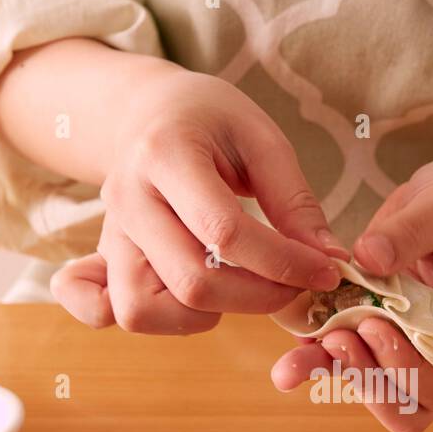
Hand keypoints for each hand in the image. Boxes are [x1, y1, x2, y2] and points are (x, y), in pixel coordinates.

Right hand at [52, 61, 348, 333]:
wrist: (147, 112)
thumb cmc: (210, 122)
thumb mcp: (261, 139)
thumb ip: (294, 202)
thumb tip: (328, 261)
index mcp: (165, 154)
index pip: (225, 232)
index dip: (284, 263)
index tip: (326, 271)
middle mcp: (127, 199)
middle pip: (190, 281)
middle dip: (257, 297)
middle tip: (295, 286)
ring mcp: (110, 233)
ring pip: (142, 309)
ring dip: (201, 316)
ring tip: (237, 288)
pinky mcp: (103, 257)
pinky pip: (106, 308)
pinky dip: (144, 319)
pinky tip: (185, 306)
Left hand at [271, 152, 432, 431]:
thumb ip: (412, 231)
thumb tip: (369, 258)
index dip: (410, 369)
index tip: (377, 325)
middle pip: (408, 403)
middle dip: (369, 380)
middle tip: (337, 336)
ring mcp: (404, 347)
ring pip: (371, 389)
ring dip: (332, 376)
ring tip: (292, 363)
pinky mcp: (370, 332)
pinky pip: (342, 360)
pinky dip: (314, 358)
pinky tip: (290, 349)